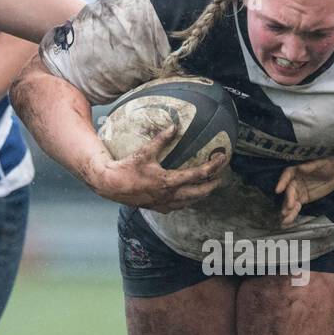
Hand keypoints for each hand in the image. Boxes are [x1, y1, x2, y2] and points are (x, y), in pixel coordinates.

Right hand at [89, 124, 227, 212]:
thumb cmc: (126, 168)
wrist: (110, 186)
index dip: (213, 166)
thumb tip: (174, 126)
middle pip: (199, 193)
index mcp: (169, 182)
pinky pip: (178, 206)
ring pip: (190, 202)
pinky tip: (187, 196)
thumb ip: (161, 139)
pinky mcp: (157, 208)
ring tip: (208, 186)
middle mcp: (170, 196)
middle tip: (221, 177)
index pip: (198, 175)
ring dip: (201, 194)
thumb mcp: (144, 152)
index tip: (222, 158)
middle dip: (212, 185)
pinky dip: (187, 200)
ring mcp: (164, 204)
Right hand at [274, 155, 333, 226]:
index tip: (278, 190)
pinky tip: (288, 221)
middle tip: (288, 208)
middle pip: (289, 191)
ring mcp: (298, 191)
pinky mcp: (303, 199)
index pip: (287, 175)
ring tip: (285, 219)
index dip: (282, 182)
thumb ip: (311, 166)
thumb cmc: (328, 165)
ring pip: (290, 201)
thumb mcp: (322, 163)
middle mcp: (295, 181)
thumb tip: (301, 167)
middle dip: (288, 200)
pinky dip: (292, 214)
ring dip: (288, 210)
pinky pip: (296, 207)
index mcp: (297, 170)